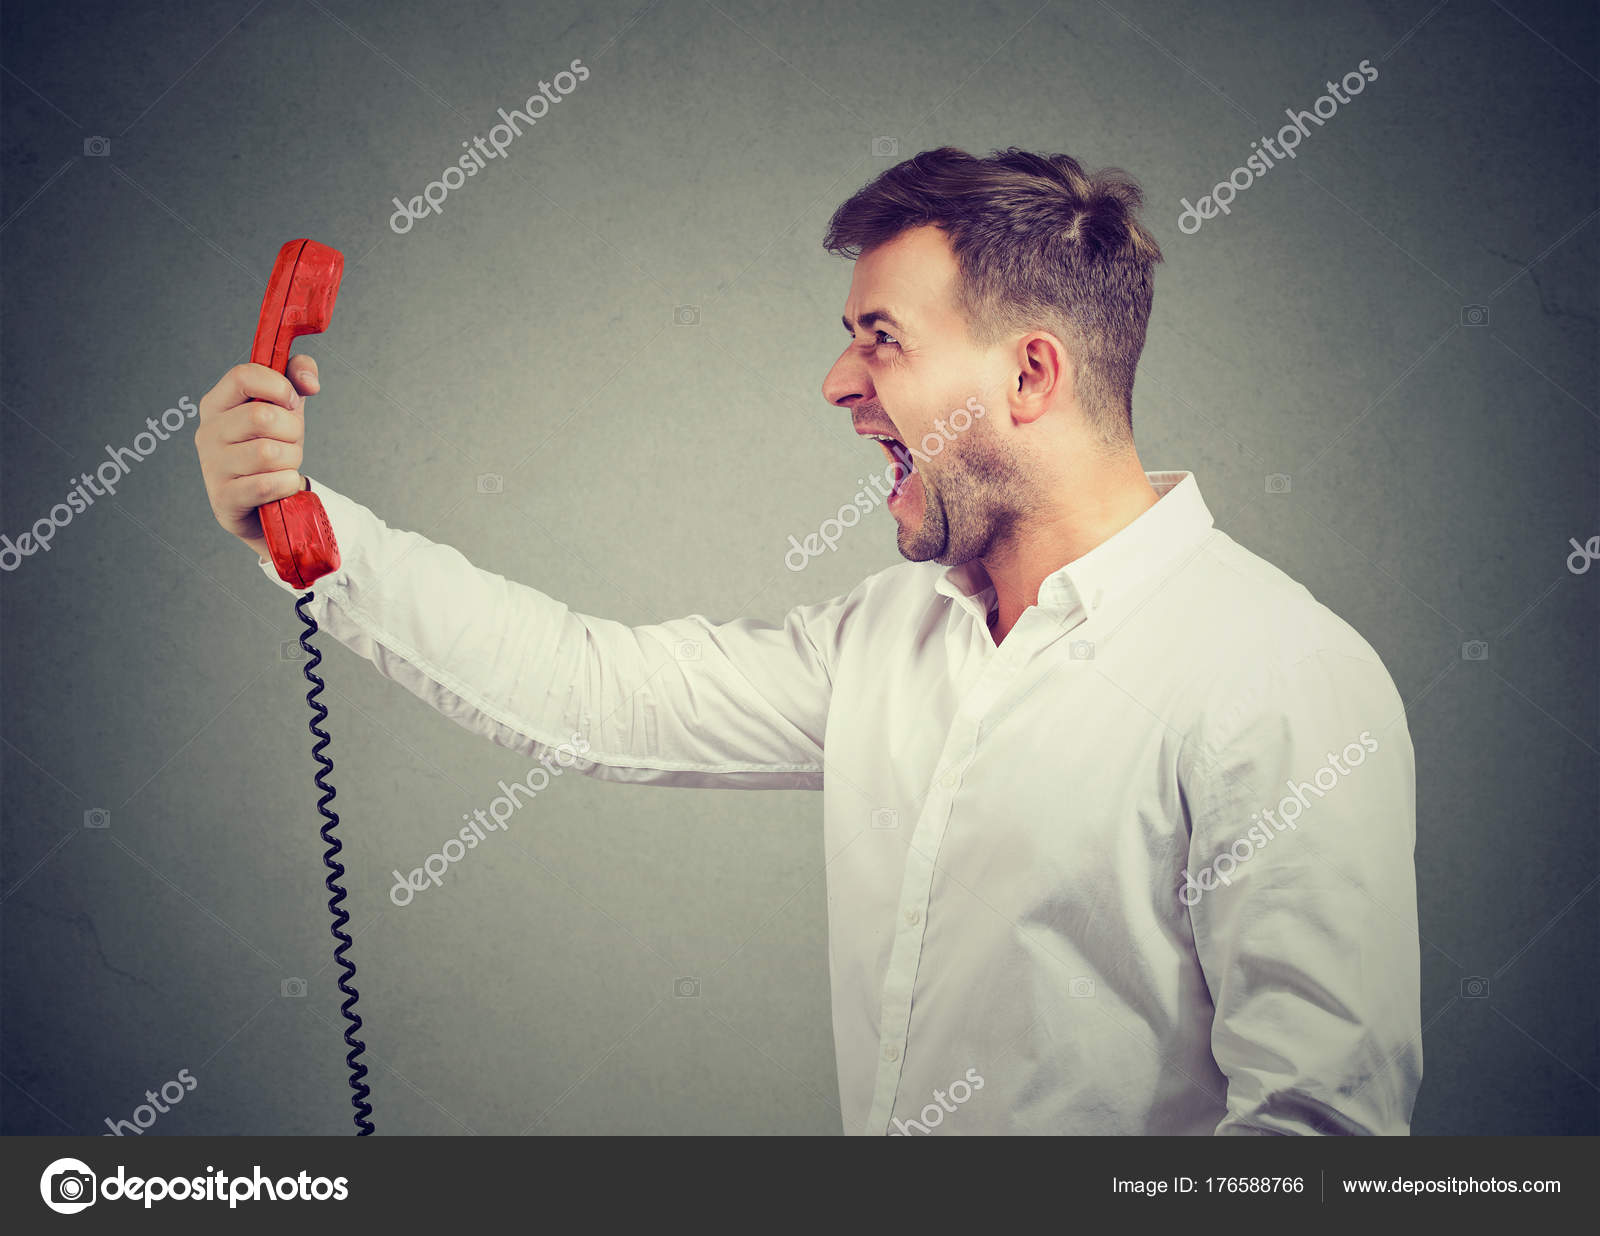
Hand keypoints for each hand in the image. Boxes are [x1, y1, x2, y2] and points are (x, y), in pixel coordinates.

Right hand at [194, 356, 319, 559]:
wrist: (262, 500)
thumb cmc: (271, 446)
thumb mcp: (284, 407)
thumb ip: (297, 376)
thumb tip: (309, 382)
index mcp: (217, 403)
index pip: (243, 376)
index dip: (278, 386)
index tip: (290, 401)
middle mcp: (208, 432)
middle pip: (263, 417)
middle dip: (292, 430)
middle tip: (289, 442)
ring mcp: (212, 466)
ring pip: (269, 453)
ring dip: (291, 460)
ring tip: (284, 465)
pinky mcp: (224, 498)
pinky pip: (268, 485)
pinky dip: (287, 484)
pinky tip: (282, 485)